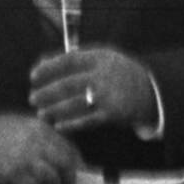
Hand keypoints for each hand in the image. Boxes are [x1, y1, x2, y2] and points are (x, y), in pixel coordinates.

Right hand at [0, 113, 82, 183]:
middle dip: (71, 179)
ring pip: (51, 176)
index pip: (69, 147)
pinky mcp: (12, 172)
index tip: (82, 175)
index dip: (78, 164)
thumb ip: (46, 140)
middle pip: (65, 162)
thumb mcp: (27, 128)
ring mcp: (25, 157)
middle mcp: (37, 141)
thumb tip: (67, 160)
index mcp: (43, 129)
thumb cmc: (1, 134)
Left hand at [28, 45, 157, 133]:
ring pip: (74, 104)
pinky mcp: (112, 114)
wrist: (150, 90)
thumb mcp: (100, 58)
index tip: (33, 76)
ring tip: (41, 113)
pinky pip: (86, 121)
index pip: (68, 61)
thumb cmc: (116, 72)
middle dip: (47, 93)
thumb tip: (41, 62)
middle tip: (33, 98)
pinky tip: (58, 125)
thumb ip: (73, 58)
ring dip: (54, 110)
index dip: (48, 69)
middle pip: (68, 85)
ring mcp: (108, 96)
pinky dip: (70, 124)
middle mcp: (104, 76)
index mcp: (100, 58)